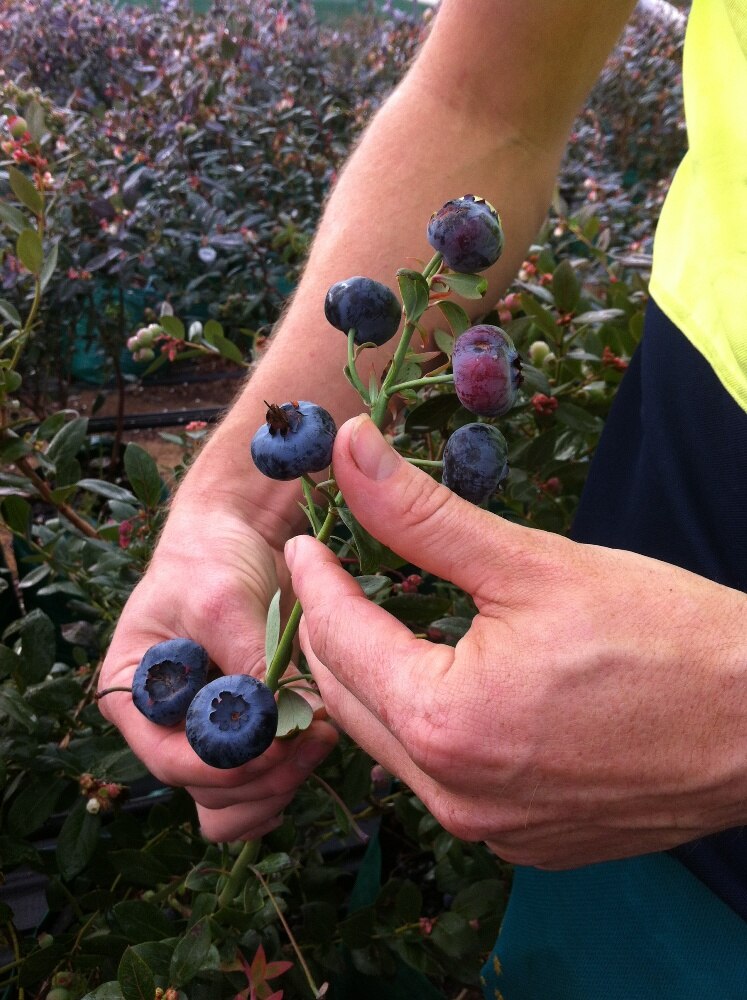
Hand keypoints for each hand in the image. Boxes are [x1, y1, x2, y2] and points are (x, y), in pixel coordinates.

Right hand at [99, 498, 336, 841]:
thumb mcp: (220, 602)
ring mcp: (210, 731)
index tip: (274, 745)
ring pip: (235, 799)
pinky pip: (261, 782)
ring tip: (321, 738)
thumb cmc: (210, 559)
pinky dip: (288, 776)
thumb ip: (245, 661)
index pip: (170, 760)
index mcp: (136, 696)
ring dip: (279, 783)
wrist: (240, 535)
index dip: (223, 765)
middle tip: (313, 739)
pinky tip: (316, 745)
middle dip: (260, 777)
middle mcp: (167, 725)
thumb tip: (282, 722)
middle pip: (206, 790)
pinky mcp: (250, 729)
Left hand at [286, 415, 746, 868]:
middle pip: (350, 699)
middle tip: (327, 579)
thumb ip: (421, 513)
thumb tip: (349, 447)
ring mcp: (489, 828)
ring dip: (372, 681)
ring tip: (374, 623)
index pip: (339, 638)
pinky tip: (444, 686)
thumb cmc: (664, 635)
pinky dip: (425, 729)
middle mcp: (454, 794)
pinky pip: (442, 781)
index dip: (313, 582)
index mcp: (444, 721)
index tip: (303, 543)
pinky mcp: (523, 841)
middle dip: (329, 632)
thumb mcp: (531, 562)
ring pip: (390, 745)